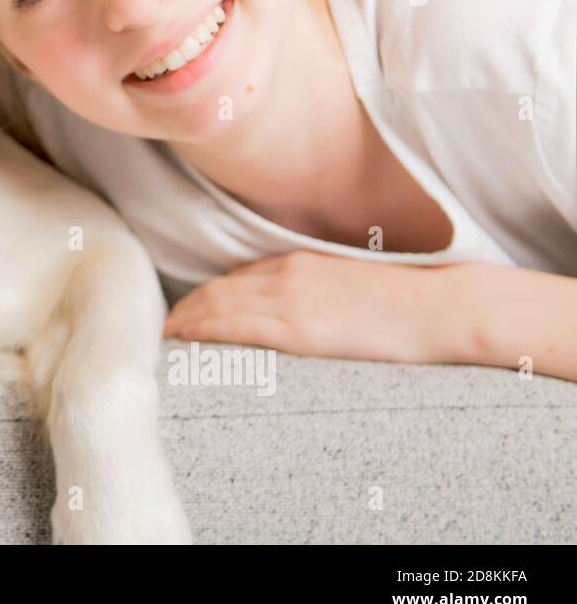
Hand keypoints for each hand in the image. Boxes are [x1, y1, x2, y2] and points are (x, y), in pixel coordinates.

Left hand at [162, 250, 450, 364]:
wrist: (440, 307)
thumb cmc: (408, 303)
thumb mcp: (352, 285)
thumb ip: (319, 292)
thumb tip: (308, 314)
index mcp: (300, 263)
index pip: (238, 277)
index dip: (208, 295)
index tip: (187, 310)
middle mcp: (286, 274)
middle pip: (219, 289)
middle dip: (187, 308)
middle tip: (164, 327)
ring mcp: (289, 298)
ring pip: (218, 305)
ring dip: (186, 320)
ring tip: (165, 338)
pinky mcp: (297, 326)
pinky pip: (235, 326)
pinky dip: (202, 330)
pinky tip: (184, 341)